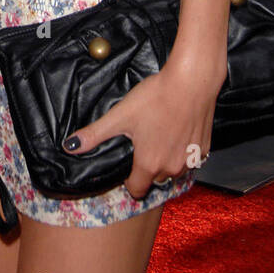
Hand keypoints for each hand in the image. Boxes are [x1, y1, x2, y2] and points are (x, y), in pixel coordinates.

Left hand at [62, 59, 221, 198]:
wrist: (191, 82)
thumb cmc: (155, 98)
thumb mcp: (120, 115)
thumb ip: (95, 134)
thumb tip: (69, 147)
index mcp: (149, 165)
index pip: (136, 190)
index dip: (129, 180)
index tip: (127, 163)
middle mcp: (171, 169)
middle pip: (154, 179)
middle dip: (147, 167)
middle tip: (142, 142)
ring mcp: (190, 161)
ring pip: (173, 170)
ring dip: (166, 160)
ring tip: (159, 135)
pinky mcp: (204, 150)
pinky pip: (190, 160)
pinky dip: (182, 152)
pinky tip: (176, 131)